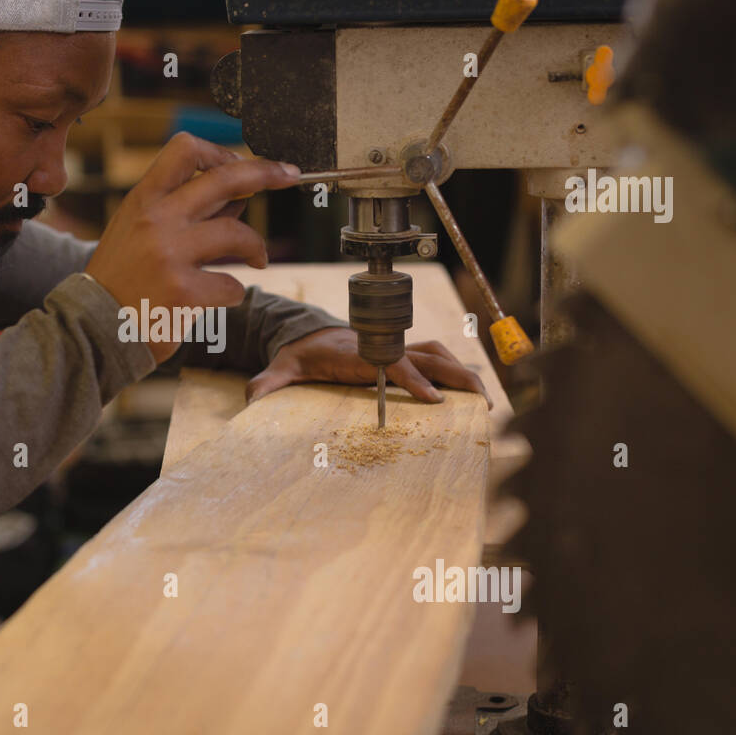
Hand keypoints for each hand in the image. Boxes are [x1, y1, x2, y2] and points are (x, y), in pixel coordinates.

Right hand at [85, 133, 300, 363]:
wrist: (93, 329)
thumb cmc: (120, 280)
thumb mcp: (137, 232)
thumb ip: (181, 212)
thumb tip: (236, 195)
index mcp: (143, 200)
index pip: (185, 151)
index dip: (222, 153)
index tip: (244, 165)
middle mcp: (156, 220)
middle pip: (225, 179)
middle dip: (266, 172)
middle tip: (289, 176)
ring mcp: (169, 255)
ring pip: (238, 233)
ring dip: (256, 247)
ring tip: (258, 259)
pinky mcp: (184, 292)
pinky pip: (232, 284)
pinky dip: (233, 291)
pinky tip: (220, 296)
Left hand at [244, 328, 492, 409]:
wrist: (306, 334)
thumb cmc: (300, 353)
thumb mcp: (281, 367)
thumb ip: (268, 382)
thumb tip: (252, 396)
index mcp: (356, 351)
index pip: (391, 362)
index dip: (412, 379)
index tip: (433, 400)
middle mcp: (381, 345)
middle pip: (425, 356)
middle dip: (453, 376)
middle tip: (479, 400)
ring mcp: (394, 346)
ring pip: (435, 353)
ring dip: (459, 371)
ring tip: (483, 396)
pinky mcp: (401, 351)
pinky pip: (433, 357)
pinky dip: (453, 369)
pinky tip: (469, 388)